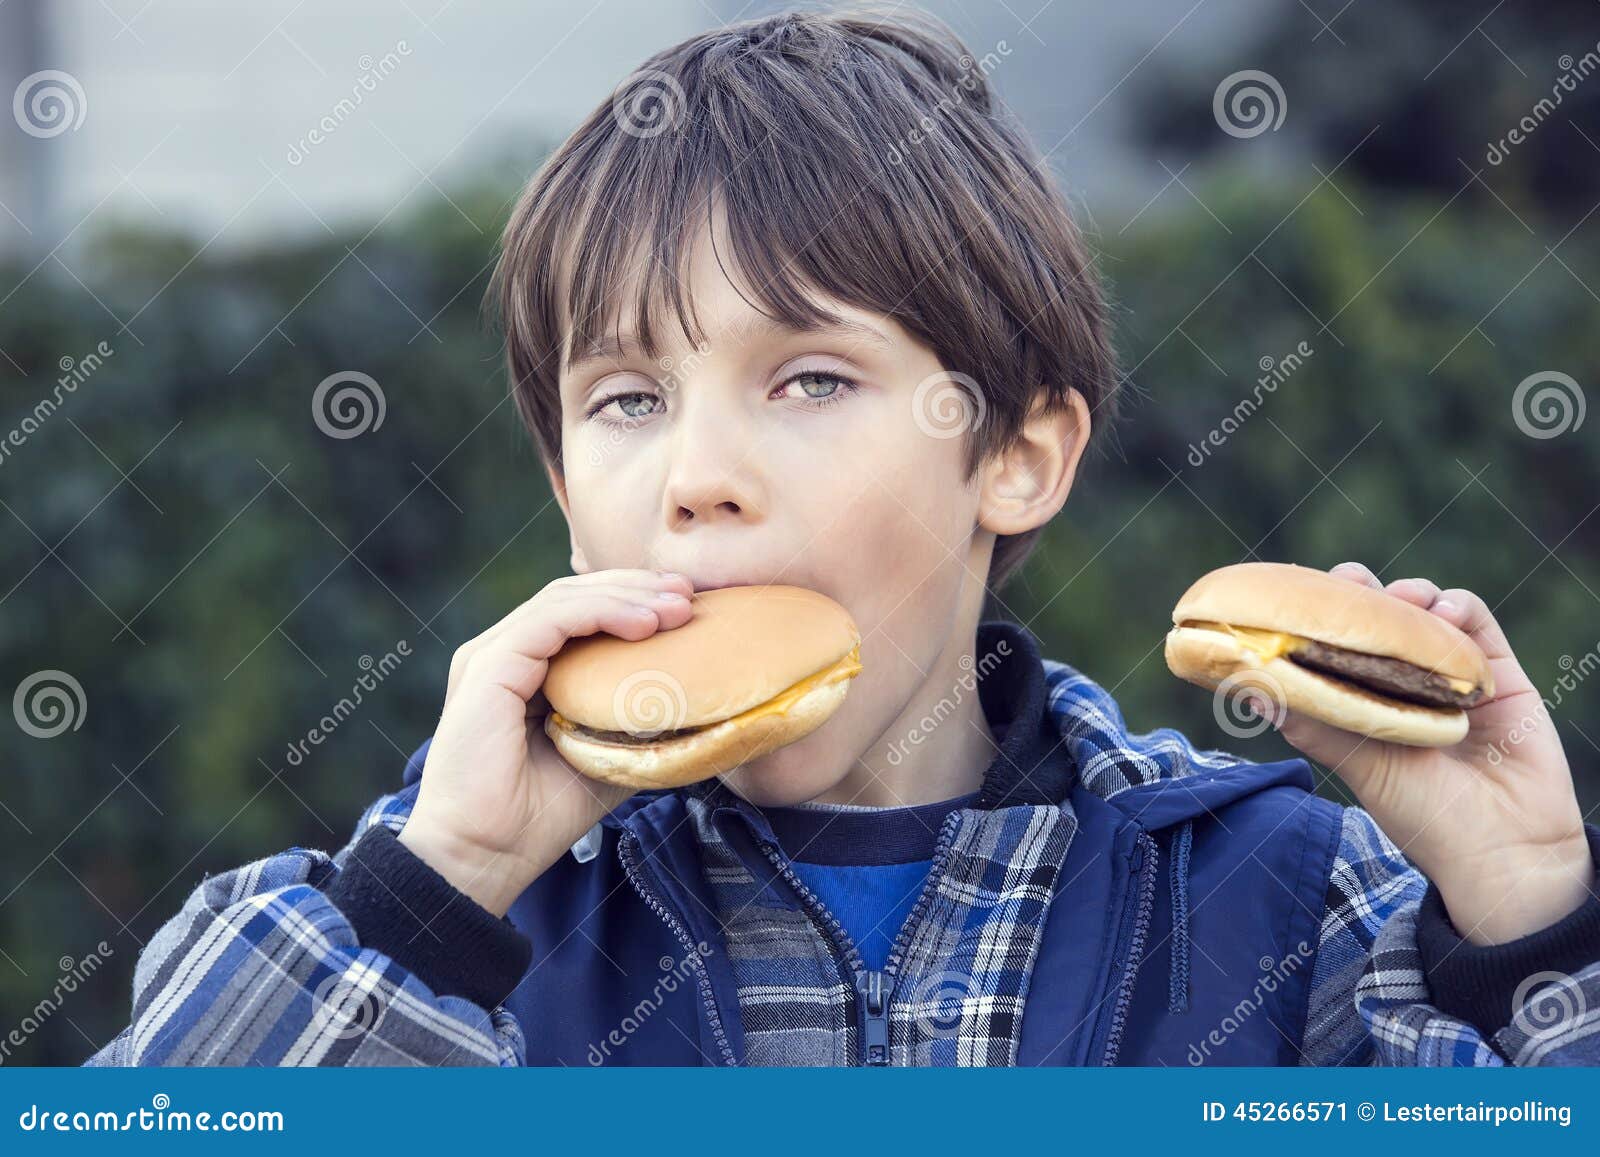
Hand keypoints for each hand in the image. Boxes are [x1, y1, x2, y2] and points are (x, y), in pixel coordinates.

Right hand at [398, 569, 694, 915]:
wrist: (486, 856)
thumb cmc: (537, 818)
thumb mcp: (605, 761)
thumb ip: (635, 728)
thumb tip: (698, 712)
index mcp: (526, 671)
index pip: (582, 614)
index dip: (633, 601)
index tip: (686, 605)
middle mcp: (506, 655)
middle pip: (576, 596)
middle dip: (636, 588)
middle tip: (689, 593)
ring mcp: (493, 657)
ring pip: (565, 599)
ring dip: (627, 596)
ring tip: (677, 606)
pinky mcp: (488, 666)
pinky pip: (551, 620)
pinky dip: (601, 613)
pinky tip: (644, 624)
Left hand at [1245, 561, 1592, 944]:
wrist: (1505, 850)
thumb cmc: (1426, 817)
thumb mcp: (1362, 768)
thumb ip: (1316, 725)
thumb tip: (1250, 688)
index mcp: (1365, 703)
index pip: (1335, 644)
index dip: (1318, 615)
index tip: (1295, 595)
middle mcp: (1404, 684)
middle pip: (1377, 618)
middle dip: (1359, 591)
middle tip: (1348, 581)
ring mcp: (1449, 676)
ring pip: (1424, 611)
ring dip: (1408, 595)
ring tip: (1403, 602)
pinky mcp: (1497, 674)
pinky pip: (1475, 622)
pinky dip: (1456, 607)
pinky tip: (1442, 615)